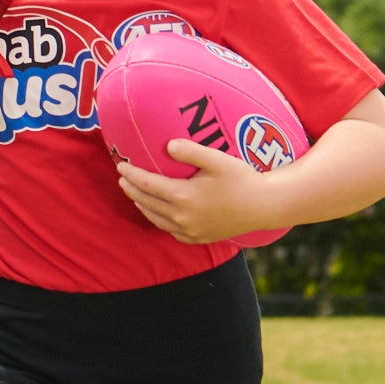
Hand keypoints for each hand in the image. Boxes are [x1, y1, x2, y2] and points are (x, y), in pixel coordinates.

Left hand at [114, 138, 281, 244]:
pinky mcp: (199, 238)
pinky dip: (158, 221)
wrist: (264, 206)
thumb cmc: (242, 179)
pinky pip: (170, 231)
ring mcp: (190, 230)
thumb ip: (190, 151)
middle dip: (131, 189)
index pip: (146, 184)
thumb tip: (167, 145)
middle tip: (122, 178)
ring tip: (135, 195)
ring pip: (155, 219)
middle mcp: (182, 217)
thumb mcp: (216, 160)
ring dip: (142, 206)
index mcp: (183, 196)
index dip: (131, 174)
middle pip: (147, 202)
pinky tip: (158, 214)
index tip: (120, 165)